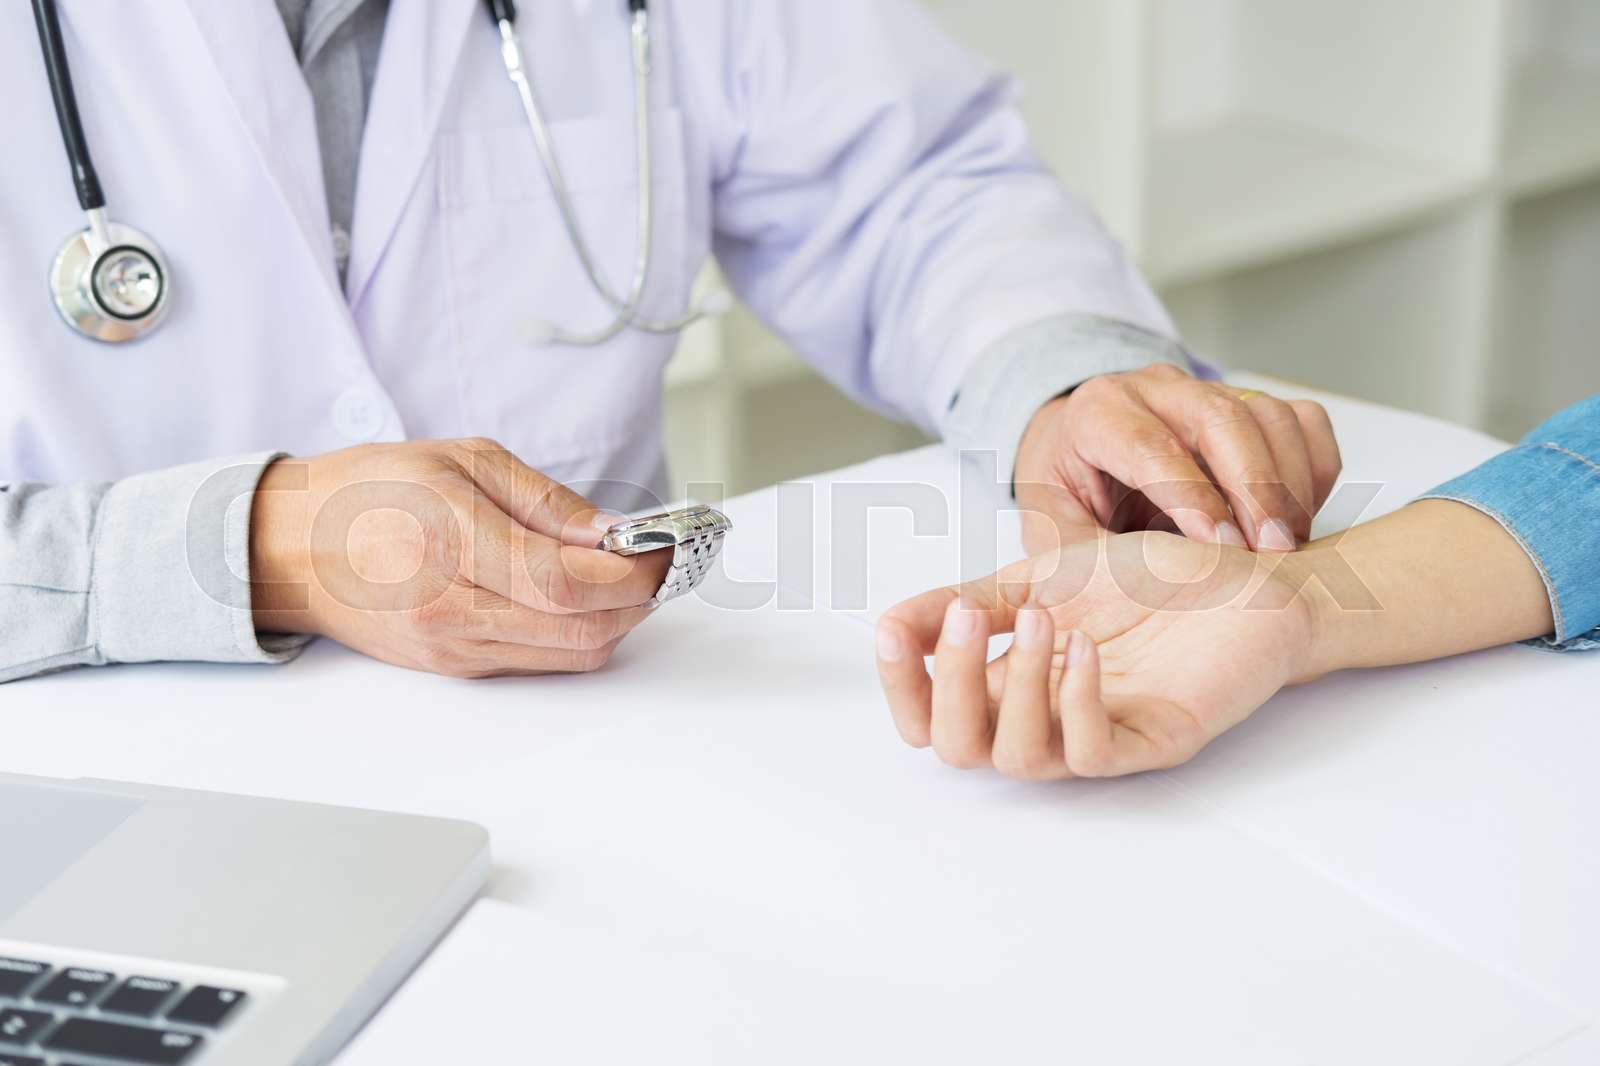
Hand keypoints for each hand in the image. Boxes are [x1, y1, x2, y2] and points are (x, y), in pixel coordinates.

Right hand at [249, 438, 668, 677]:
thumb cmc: (369, 491)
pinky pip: (543, 662)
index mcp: (452, 544)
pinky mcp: (456, 669)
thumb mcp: (461, 460)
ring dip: (616, 618)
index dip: (636, 570)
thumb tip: (616, 536)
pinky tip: (580, 595)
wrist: (291, 549)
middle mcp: (453, 611)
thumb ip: (547, 501)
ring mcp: (454, 649)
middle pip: (586, 630)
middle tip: (659, 558)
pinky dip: (578, 631)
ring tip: (624, 573)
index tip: (667, 543)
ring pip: (574, 654)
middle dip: (640, 597)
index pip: (571, 582)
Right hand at [874, 532, 1323, 777]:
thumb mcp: (1042, 574)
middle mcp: (1045, 717)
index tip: (891, 633)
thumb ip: (972, 597)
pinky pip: (1092, 753)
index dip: (899, 685)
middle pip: (958, 748)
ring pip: (1018, 757)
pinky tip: (1083, 647)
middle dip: (947, 684)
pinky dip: (1075, 700)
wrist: (1248, 574)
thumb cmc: (1152, 580)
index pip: (929, 714)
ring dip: (1015, 685)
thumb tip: (894, 620)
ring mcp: (1096, 733)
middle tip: (968, 619)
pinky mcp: (1151, 742)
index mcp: (1011, 680)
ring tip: (1043, 622)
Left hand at [1014, 365, 1340, 554]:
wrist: (1085, 455)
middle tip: (1272, 554)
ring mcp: (1209, 390)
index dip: (1189, 496)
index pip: (1150, 446)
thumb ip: (1076, 557)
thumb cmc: (1071, 498)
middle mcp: (1155, 390)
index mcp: (1097, 414)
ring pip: (1270, 417)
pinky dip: (1314, 472)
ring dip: (1290, 486)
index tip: (1219, 549)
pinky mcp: (1251, 403)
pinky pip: (1303, 423)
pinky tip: (1297, 520)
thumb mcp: (1051, 529)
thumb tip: (1115, 591)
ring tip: (1286, 550)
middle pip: (1222, 419)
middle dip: (1256, 490)